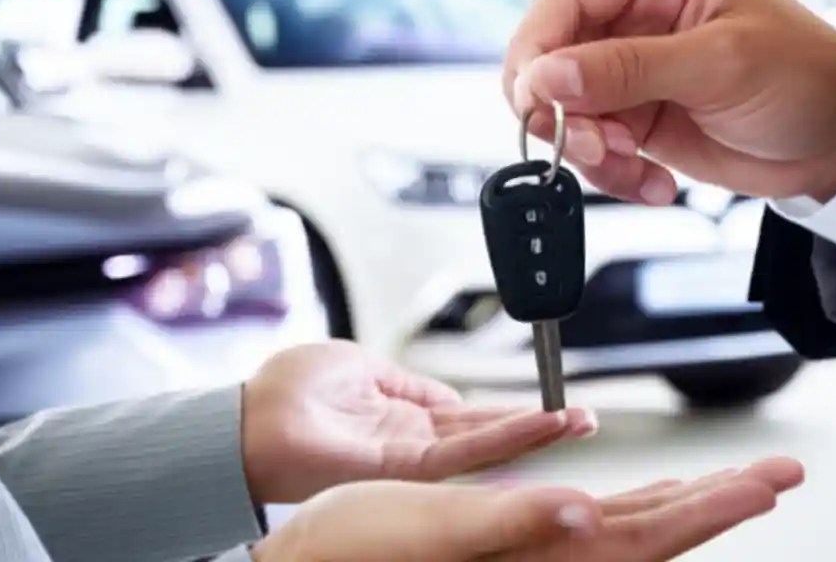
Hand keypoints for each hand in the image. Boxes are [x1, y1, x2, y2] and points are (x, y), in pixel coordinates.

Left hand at [241, 341, 596, 502]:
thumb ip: (410, 383)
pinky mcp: (406, 468)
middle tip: (586, 419)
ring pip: (488, 448)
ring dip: (536, 433)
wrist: (249, 420)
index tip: (548, 402)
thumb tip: (450, 395)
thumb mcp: (361, 367)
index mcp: (404, 419)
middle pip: (489, 435)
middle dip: (539, 427)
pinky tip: (541, 425)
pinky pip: (467, 453)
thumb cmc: (288, 393)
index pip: (470, 418)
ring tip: (580, 422)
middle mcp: (414, 443)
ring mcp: (412, 459)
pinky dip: (508, 437)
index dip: (510, 411)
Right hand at [253, 457, 803, 560]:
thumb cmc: (354, 555)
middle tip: (780, 472)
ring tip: (740, 480)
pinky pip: (596, 526)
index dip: (718, 507)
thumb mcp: (428, 529)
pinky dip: (636, 506)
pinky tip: (648, 496)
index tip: (771, 482)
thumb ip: (509, 522)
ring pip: (637, 529)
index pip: (655, 538)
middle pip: (662, 535)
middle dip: (724, 499)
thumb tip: (583, 513)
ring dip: (691, 501)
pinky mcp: (515, 543)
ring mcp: (537, 557)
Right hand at [504, 0, 835, 204]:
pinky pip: (594, 150)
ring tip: (633, 168)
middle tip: (592, 146)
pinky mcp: (638, 119)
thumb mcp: (719, 65)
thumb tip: (546, 76)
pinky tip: (653, 182)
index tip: (534, 97)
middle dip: (561, 111)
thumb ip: (627, 70)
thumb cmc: (810, 79)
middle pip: (552, 58)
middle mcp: (637, 19)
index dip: (537, 48)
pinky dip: (613, 175)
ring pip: (565, 112)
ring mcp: (634, 73)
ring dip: (590, 153)